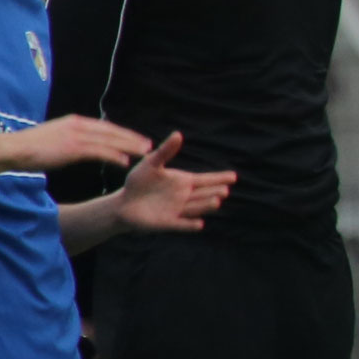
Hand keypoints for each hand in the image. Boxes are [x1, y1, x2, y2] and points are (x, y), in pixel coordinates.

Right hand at [6, 113, 153, 176]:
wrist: (13, 149)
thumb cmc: (30, 147)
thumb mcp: (54, 137)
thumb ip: (70, 138)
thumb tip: (80, 146)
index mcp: (74, 122)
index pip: (105, 126)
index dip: (123, 132)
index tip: (137, 137)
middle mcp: (78, 126)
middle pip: (112, 131)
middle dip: (132, 138)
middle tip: (149, 144)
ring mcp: (76, 136)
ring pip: (110, 141)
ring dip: (129, 147)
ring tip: (144, 153)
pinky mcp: (72, 148)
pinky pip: (99, 152)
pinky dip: (114, 156)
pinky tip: (125, 162)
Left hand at [102, 129, 230, 235]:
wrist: (124, 204)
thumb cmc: (138, 182)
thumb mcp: (150, 164)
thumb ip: (165, 151)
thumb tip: (178, 134)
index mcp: (184, 182)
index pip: (206, 179)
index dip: (219, 178)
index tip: (233, 176)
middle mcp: (185, 196)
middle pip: (205, 194)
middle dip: (215, 192)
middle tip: (224, 190)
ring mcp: (178, 210)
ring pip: (197, 208)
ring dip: (206, 206)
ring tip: (216, 201)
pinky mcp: (168, 223)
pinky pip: (182, 224)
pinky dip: (190, 225)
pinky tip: (199, 224)